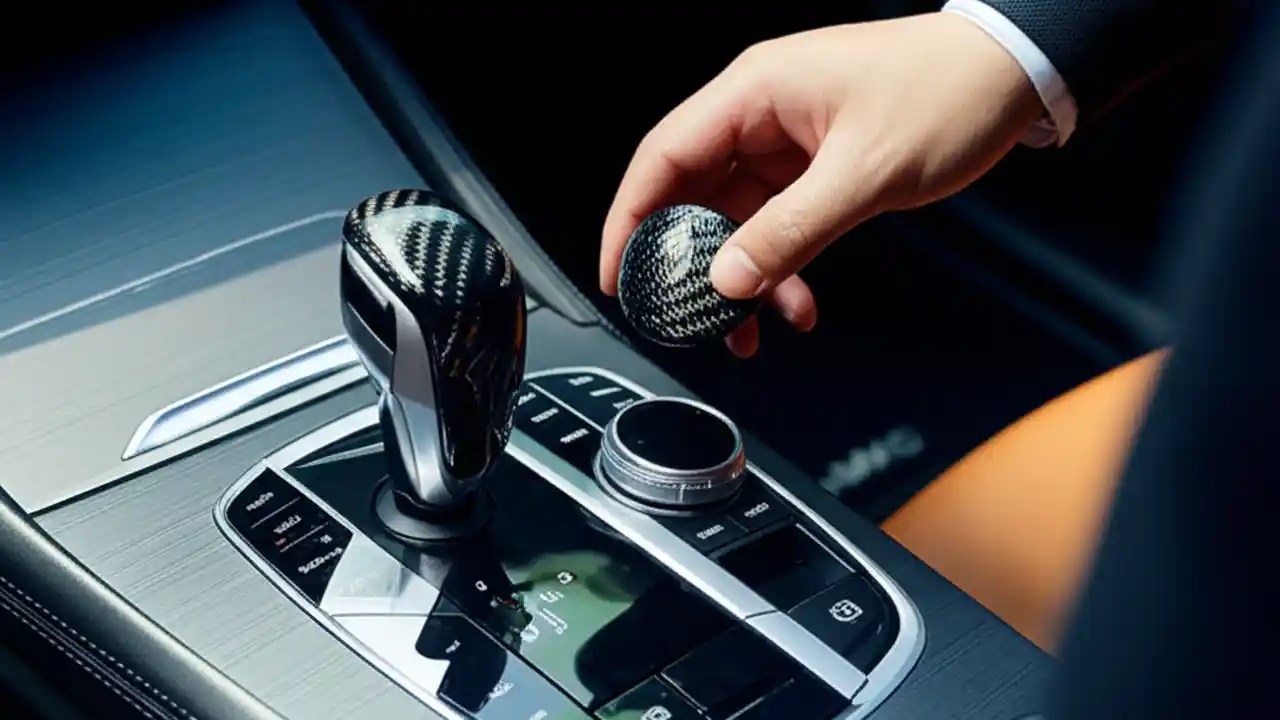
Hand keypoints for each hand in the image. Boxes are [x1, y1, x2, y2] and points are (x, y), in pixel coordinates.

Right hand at [599, 12, 1043, 356]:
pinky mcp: (814, 166)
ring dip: (739, 277)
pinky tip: (795, 303)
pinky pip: (775, 224)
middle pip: (693, 194)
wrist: (1013, 74)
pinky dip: (779, 266)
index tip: (617, 273)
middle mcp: (760, 114)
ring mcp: (786, 141)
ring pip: (735, 219)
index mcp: (755, 93)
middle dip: (689, 263)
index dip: (630, 218)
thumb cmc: (948, 91)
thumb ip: (791, 232)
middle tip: (685, 318)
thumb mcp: (864, 173)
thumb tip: (730, 280)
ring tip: (746, 330)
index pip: (664, 158)